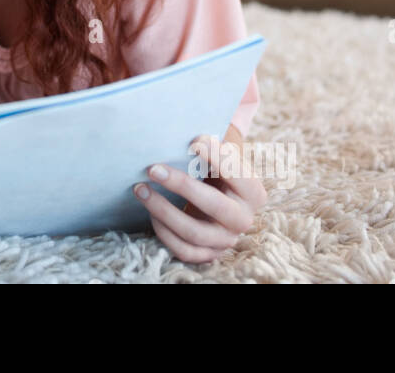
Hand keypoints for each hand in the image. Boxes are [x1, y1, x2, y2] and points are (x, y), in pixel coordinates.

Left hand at [133, 134, 266, 263]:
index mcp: (253, 192)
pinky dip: (163, 233)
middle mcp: (243, 219)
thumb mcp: (221, 158)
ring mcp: (226, 240)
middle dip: (181, 185)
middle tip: (153, 168)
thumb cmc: (215, 172)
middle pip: (214, 205)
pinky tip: (150, 212)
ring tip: (140, 189)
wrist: (217, 201)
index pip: (237, 173)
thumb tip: (192, 140)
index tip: (192, 142)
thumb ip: (211, 147)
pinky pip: (183, 250)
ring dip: (163, 210)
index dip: (216, 157)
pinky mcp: (208, 254)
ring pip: (193, 232)